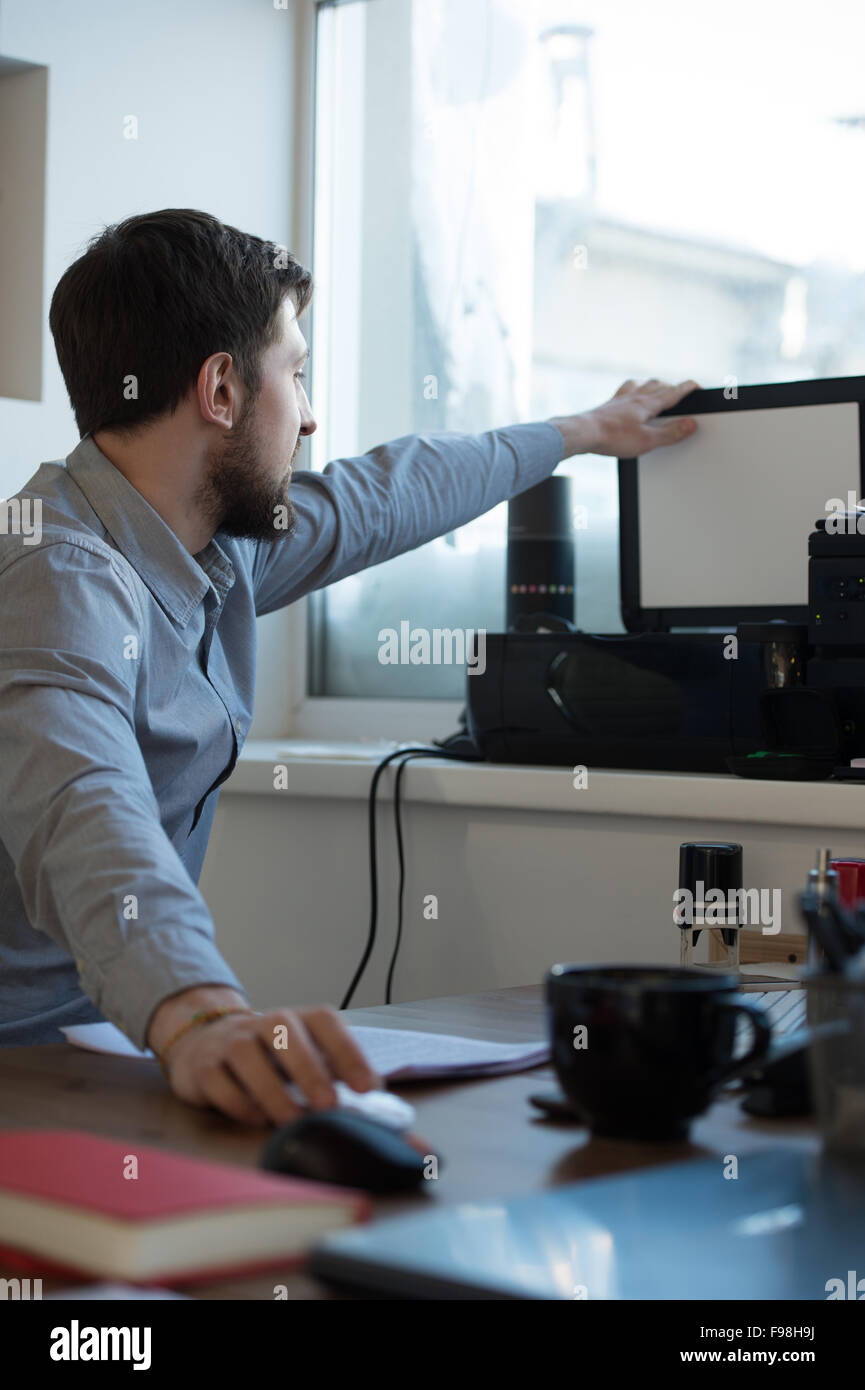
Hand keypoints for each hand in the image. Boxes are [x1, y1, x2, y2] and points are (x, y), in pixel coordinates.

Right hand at [151, 992, 382, 1126]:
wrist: (205, 1040)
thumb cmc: (270, 1056)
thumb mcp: (304, 1057)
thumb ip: (336, 1073)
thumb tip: (378, 1099)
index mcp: (297, 1019)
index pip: (324, 1021)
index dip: (348, 1051)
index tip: (368, 1087)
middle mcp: (263, 1023)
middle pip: (283, 1031)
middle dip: (308, 1069)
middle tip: (328, 1105)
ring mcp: (230, 1042)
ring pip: (246, 1054)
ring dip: (271, 1090)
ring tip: (292, 1121)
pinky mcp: (203, 1066)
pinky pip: (216, 1079)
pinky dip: (237, 1101)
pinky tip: (256, 1118)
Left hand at [549, 378, 700, 458]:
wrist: (583, 433)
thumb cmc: (611, 437)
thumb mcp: (647, 441)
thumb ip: (670, 433)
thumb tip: (691, 424)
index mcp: (648, 404)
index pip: (674, 391)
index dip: (688, 388)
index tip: (698, 387)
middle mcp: (635, 396)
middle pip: (659, 384)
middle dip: (672, 387)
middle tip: (680, 392)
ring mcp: (621, 399)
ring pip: (642, 384)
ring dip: (653, 385)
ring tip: (658, 390)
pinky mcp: (609, 405)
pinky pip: (625, 390)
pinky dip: (633, 390)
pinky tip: (629, 396)